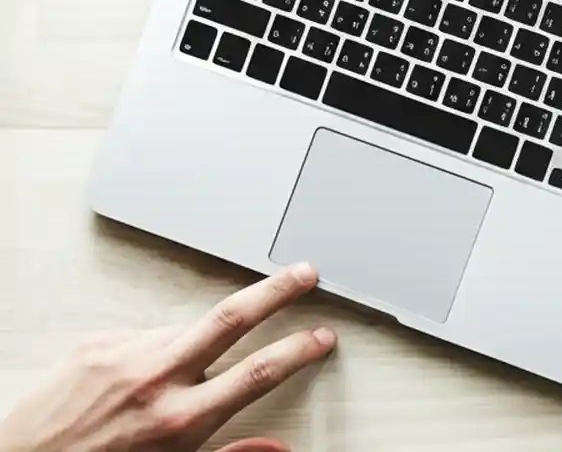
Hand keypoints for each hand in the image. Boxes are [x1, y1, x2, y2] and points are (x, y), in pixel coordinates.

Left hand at [0, 263, 334, 451]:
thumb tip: (279, 449)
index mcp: (180, 420)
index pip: (257, 373)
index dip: (297, 351)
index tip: (321, 337)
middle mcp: (153, 381)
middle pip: (230, 319)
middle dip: (275, 291)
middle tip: (304, 273)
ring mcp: (122, 357)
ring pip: (184, 329)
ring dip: (201, 338)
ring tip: (191, 368)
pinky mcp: (94, 344)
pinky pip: (142, 337)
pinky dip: (154, 350)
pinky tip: (142, 375)